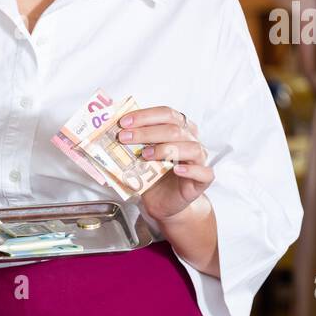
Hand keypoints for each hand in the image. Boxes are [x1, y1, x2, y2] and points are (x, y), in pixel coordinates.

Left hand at [117, 105, 213, 222]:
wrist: (163, 202)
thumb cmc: (154, 176)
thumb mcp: (140, 156)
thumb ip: (133, 143)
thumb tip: (112, 132)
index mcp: (179, 128)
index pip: (166, 114)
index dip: (145, 116)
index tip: (124, 122)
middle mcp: (191, 140)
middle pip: (174, 129)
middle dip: (147, 132)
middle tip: (125, 137)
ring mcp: (200, 159)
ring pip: (190, 147)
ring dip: (165, 149)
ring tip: (145, 155)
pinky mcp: (203, 179)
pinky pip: (203, 172)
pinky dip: (190, 170)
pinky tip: (176, 169)